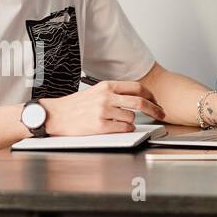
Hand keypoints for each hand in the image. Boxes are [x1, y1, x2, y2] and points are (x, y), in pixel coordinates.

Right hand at [39, 79, 165, 135]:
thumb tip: (135, 99)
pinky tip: (115, 128)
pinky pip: (123, 128)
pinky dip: (124, 130)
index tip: (156, 101)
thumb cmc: (73, 106)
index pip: (136, 87)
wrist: (55, 115)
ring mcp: (104, 111)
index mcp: (106, 86)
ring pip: (132, 118)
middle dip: (155, 109)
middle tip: (161, 114)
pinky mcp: (100, 126)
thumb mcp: (94, 92)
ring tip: (118, 122)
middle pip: (140, 102)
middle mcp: (106, 97)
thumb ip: (113, 93)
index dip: (150, 95)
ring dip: (131, 122)